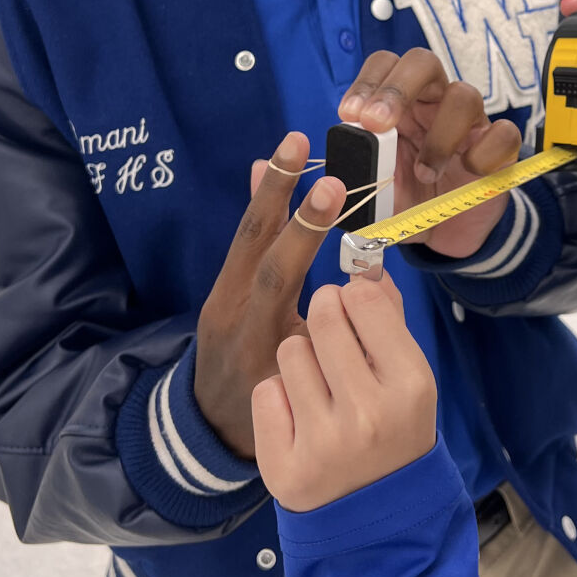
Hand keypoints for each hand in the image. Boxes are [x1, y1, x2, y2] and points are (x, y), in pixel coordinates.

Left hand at [194, 133, 346, 458]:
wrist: (209, 432)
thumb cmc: (276, 415)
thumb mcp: (307, 387)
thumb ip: (334, 336)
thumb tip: (367, 278)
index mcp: (254, 337)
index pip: (277, 275)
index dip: (304, 232)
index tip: (332, 190)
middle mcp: (230, 311)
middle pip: (253, 243)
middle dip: (280, 192)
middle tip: (300, 145)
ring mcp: (220, 299)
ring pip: (245, 238)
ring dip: (270, 189)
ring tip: (290, 144)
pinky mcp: (220, 292)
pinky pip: (244, 244)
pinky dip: (260, 207)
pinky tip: (266, 170)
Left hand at [251, 272, 437, 511]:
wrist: (377, 517)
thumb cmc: (394, 429)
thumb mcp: (409, 377)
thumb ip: (389, 318)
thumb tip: (367, 267)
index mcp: (410, 386)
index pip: (363, 301)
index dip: (353, 295)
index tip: (353, 306)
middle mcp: (369, 414)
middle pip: (323, 317)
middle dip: (324, 315)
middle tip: (331, 338)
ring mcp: (325, 444)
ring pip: (289, 351)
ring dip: (300, 360)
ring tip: (319, 387)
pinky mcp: (286, 468)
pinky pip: (266, 392)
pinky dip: (278, 400)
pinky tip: (299, 419)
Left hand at [338, 50, 521, 257]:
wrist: (447, 231)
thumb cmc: (408, 199)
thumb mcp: (373, 190)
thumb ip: (352, 175)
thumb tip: (323, 165)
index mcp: (400, 104)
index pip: (384, 65)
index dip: (366, 83)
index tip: (349, 115)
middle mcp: (435, 102)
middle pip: (422, 61)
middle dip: (397, 88)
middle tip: (377, 124)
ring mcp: (470, 122)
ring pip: (465, 94)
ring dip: (439, 134)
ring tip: (425, 172)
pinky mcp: (499, 147)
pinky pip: (504, 133)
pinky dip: (484, 153)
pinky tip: (469, 172)